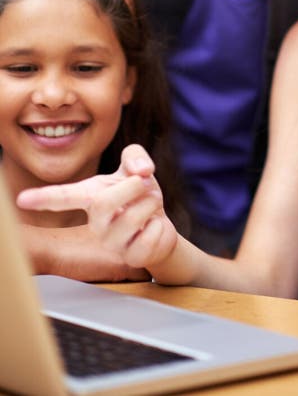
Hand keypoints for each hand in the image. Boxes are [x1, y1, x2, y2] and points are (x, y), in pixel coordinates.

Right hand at [17, 144, 177, 270]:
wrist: (160, 223)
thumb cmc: (140, 194)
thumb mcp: (137, 167)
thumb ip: (135, 155)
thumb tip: (141, 169)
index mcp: (91, 197)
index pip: (63, 197)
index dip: (43, 198)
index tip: (21, 200)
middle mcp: (95, 223)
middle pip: (104, 202)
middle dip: (132, 186)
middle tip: (144, 183)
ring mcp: (111, 244)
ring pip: (133, 217)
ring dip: (152, 203)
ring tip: (150, 205)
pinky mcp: (132, 258)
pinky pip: (150, 236)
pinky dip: (160, 226)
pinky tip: (154, 227)